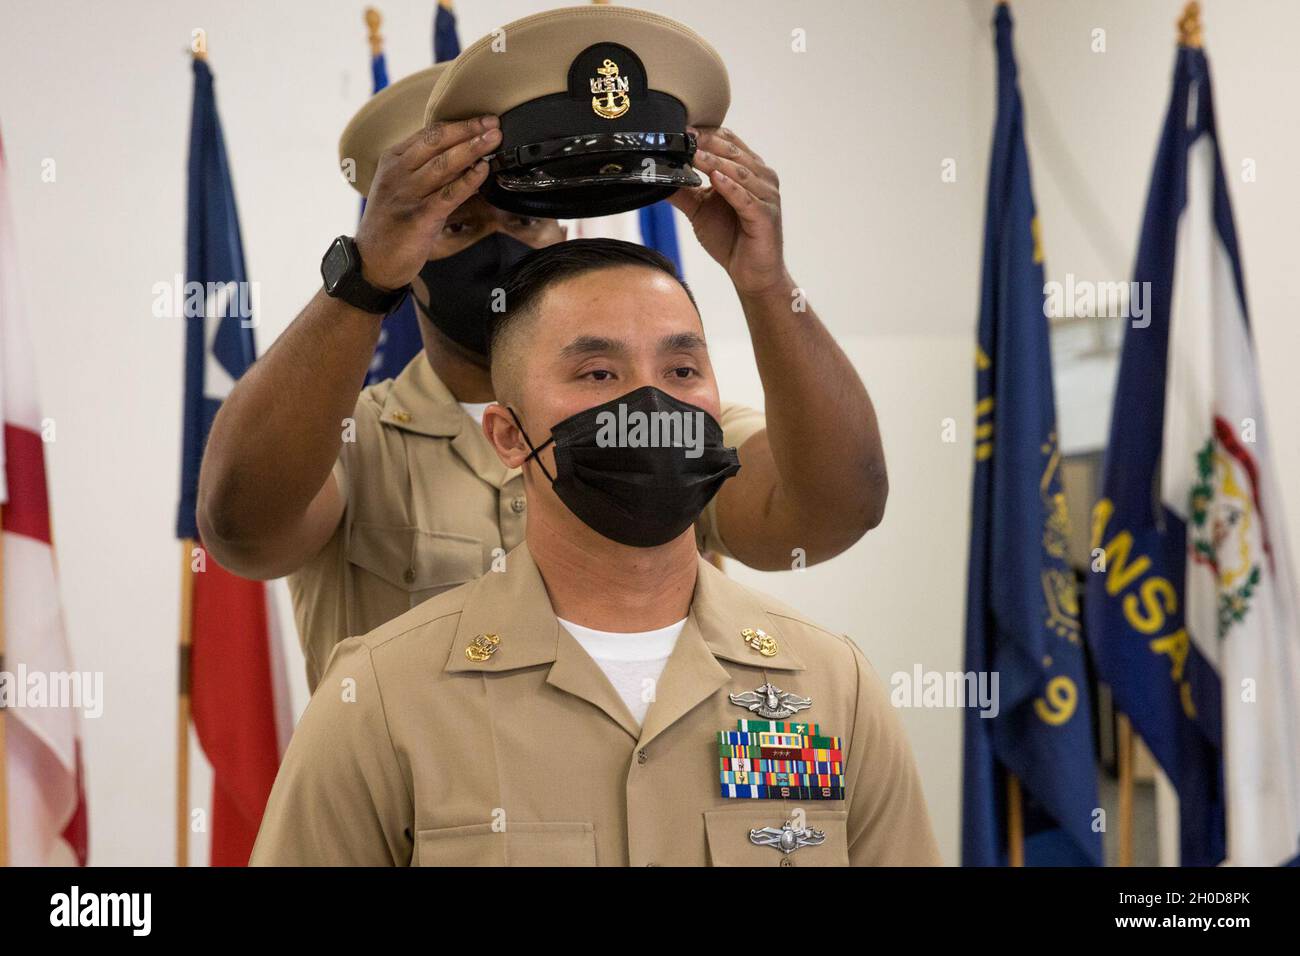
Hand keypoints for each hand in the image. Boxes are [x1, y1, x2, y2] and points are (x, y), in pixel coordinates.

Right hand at [353, 116, 499, 289]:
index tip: (483, 119)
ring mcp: (407, 194)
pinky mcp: (418, 217)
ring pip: (444, 165)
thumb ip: (423, 170)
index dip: (459, 124)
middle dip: (469, 130)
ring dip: (472, 149)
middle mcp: (397, 173)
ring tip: (494, 140)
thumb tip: (462, 156)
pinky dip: (467, 181)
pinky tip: (483, 170)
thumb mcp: (399, 187)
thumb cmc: (390, 224)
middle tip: (494, 123)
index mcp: (392, 160)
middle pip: (437, 143)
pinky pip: (448, 195)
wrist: (372, 261)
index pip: (428, 134)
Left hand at [669, 126, 789, 296]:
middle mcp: (762, 176)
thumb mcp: (700, 210)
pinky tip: (715, 180)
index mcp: (749, 169)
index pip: (728, 141)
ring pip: (739, 172)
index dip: (706, 132)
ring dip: (716, 162)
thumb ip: (682, 191)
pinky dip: (730, 188)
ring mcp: (767, 195)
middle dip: (707, 142)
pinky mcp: (765, 215)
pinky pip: (746, 198)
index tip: (681, 127)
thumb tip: (654, 176)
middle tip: (684, 135)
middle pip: (733, 152)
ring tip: (694, 154)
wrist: (752, 274)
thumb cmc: (731, 239)